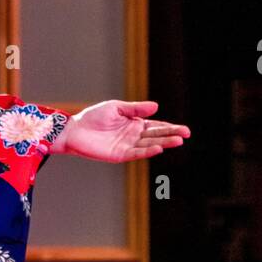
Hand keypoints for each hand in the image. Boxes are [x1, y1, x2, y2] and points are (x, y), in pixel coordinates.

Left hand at [50, 100, 190, 161]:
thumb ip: (135, 109)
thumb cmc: (93, 117)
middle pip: (156, 135)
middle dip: (171, 135)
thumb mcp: (116, 108)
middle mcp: (134, 136)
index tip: (184, 129)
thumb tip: (156, 106)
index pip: (156, 126)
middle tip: (186, 134)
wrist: (75, 130)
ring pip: (149, 144)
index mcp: (135, 124)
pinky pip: (136, 153)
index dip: (170, 128)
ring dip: (163, 143)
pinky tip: (158, 148)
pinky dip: (147, 151)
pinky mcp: (120, 154)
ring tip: (177, 141)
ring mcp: (128, 146)